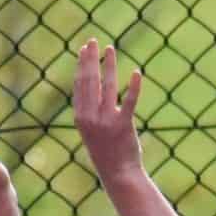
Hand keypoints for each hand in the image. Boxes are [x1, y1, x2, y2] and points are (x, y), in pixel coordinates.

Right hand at [73, 39, 145, 185]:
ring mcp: (106, 122)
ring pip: (108, 86)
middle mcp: (90, 117)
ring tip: (110, 49)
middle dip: (91, 58)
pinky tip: (136, 72)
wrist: (118, 175)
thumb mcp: (91, 131)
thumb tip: (96, 92)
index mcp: (80, 117)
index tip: (84, 49)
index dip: (82, 65)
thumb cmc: (107, 153)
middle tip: (94, 41)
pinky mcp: (124, 126)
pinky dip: (133, 87)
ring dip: (109, 65)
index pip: (79, 85)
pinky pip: (129, 102)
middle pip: (90, 81)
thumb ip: (91, 111)